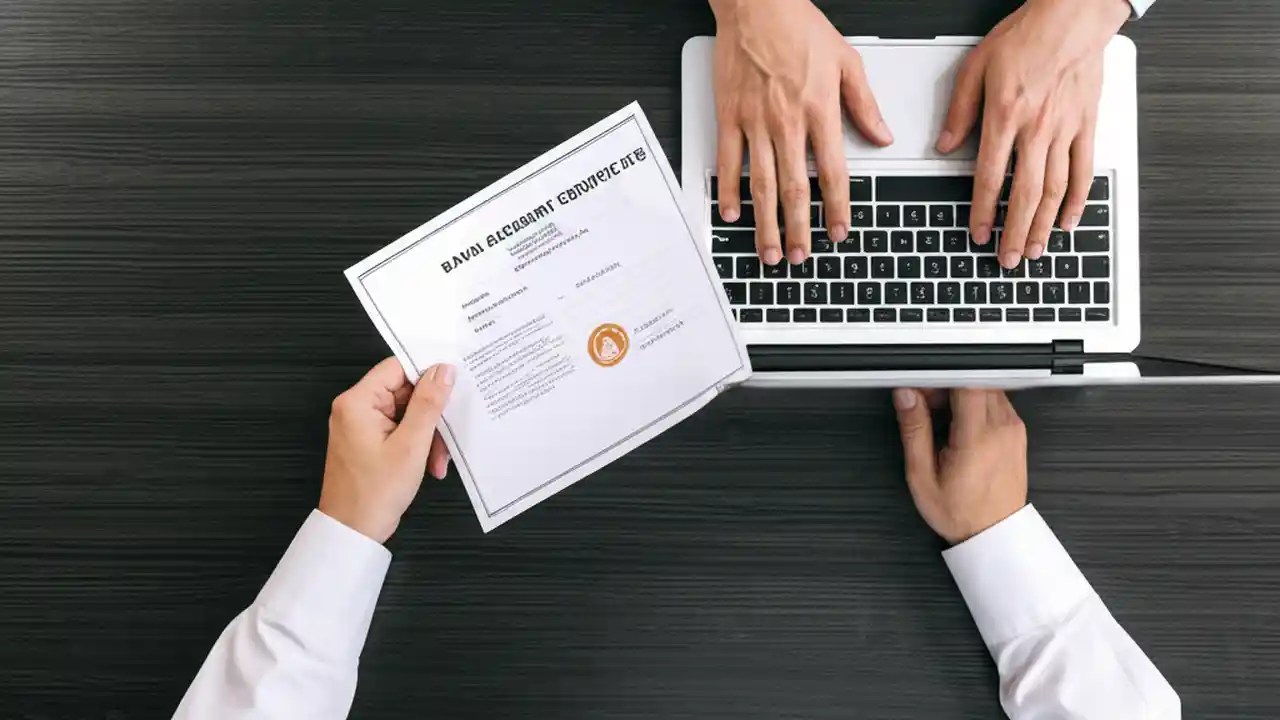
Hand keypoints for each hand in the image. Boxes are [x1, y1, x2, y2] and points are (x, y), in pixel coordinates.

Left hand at [318, 358, 454, 542]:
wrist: (353, 531)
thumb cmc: (373, 493)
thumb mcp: (411, 445)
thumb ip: (428, 404)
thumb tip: (443, 371)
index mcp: (358, 402)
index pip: (397, 368)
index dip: (427, 375)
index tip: (450, 387)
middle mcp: (355, 409)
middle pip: (405, 393)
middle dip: (430, 416)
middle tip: (446, 436)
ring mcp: (361, 425)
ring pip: (407, 414)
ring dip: (427, 435)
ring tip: (436, 459)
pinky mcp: (368, 441)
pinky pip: (400, 430)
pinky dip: (417, 445)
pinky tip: (429, 464)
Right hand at [710, 0, 892, 265]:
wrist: (757, 2)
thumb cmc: (799, 26)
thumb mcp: (847, 61)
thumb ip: (864, 104)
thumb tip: (882, 136)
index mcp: (820, 110)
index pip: (833, 172)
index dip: (837, 207)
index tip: (839, 232)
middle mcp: (787, 121)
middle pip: (795, 188)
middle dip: (798, 229)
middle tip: (800, 257)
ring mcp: (755, 121)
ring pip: (762, 183)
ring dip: (765, 222)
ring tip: (768, 249)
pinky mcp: (729, 115)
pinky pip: (729, 161)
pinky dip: (729, 190)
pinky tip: (732, 212)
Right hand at [892, 388, 1027, 544]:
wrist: (993, 532)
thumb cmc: (959, 511)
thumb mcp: (922, 475)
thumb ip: (914, 429)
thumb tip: (906, 397)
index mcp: (977, 438)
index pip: (965, 382)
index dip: (940, 377)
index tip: (923, 387)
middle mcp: (1001, 429)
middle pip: (975, 380)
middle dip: (947, 385)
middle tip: (928, 405)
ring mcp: (1013, 429)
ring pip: (986, 388)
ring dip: (961, 394)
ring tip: (943, 419)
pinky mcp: (1017, 431)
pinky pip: (996, 401)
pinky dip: (976, 404)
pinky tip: (960, 426)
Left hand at [937, 0, 1130, 267]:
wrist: (1072, 16)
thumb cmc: (1026, 37)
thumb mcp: (975, 67)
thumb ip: (959, 111)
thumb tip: (944, 145)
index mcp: (1004, 116)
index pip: (989, 177)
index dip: (983, 211)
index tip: (978, 233)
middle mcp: (1037, 128)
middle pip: (1025, 193)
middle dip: (1015, 232)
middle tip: (1008, 258)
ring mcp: (1065, 129)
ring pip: (1055, 189)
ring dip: (1043, 226)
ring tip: (1035, 250)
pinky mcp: (1087, 125)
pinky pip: (1084, 170)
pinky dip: (1077, 200)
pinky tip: (1069, 221)